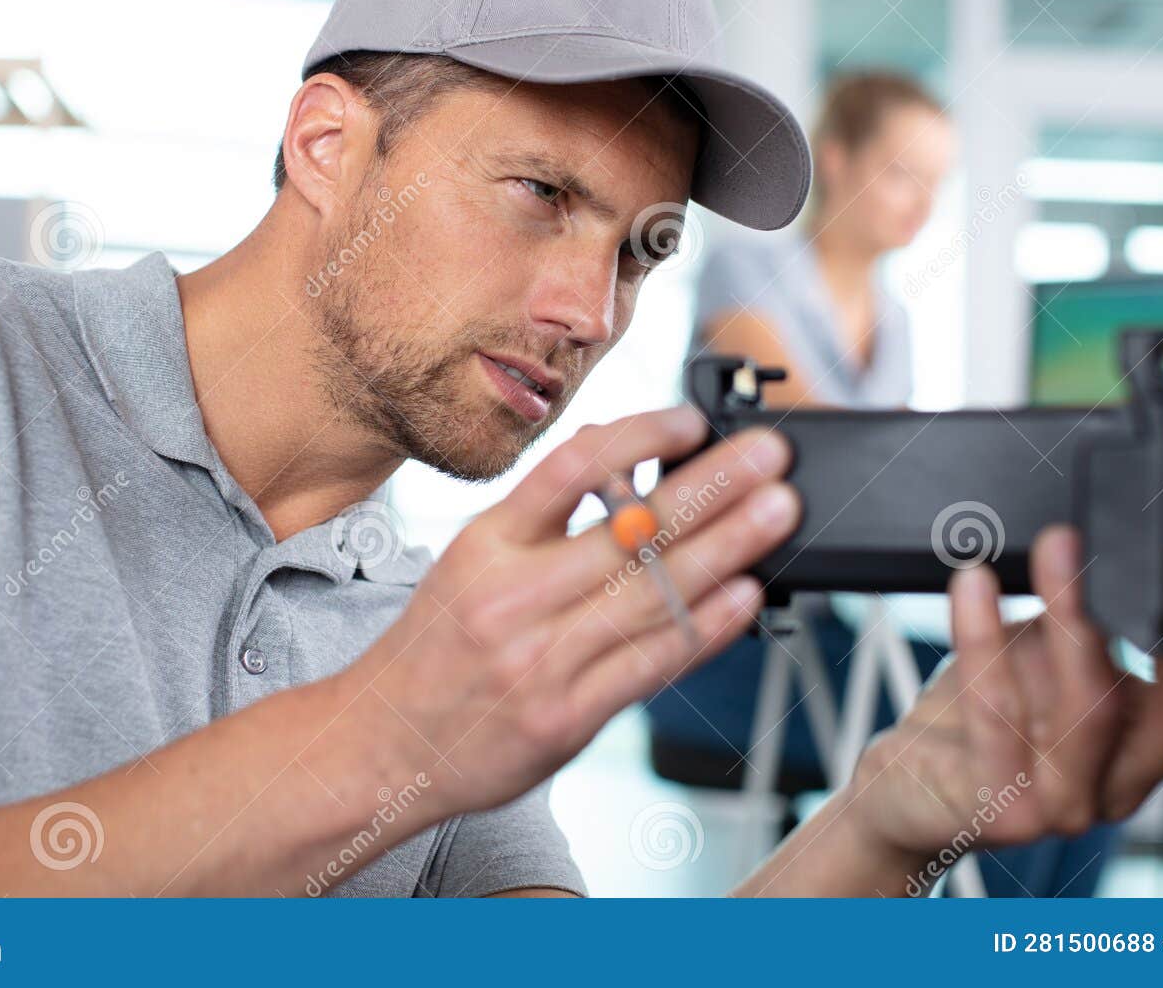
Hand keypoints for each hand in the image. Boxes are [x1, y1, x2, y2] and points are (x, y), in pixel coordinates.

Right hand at [344, 406, 799, 817]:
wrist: (384, 743)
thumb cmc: (435, 648)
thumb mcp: (468, 562)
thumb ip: (542, 523)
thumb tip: (627, 471)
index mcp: (486, 545)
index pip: (572, 468)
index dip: (640, 435)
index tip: (692, 419)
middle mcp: (515, 598)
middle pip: (630, 528)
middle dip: (713, 485)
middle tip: (769, 453)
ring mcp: (544, 661)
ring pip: (654, 594)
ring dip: (729, 547)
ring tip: (778, 512)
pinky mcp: (568, 718)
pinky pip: (652, 664)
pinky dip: (706, 627)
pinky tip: (746, 596)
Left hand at [845, 525, 1162, 883]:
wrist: (897, 797)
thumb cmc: (973, 728)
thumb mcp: (1040, 669)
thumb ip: (1085, 629)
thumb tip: (1098, 548)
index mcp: (1142, 758)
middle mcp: (1116, 791)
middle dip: (1146, 618)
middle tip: (1105, 545)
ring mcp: (1062, 808)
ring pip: (1090, 709)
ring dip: (1073, 616)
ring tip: (1055, 548)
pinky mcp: (999, 810)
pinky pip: (995, 715)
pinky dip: (985, 640)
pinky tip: (973, 587)